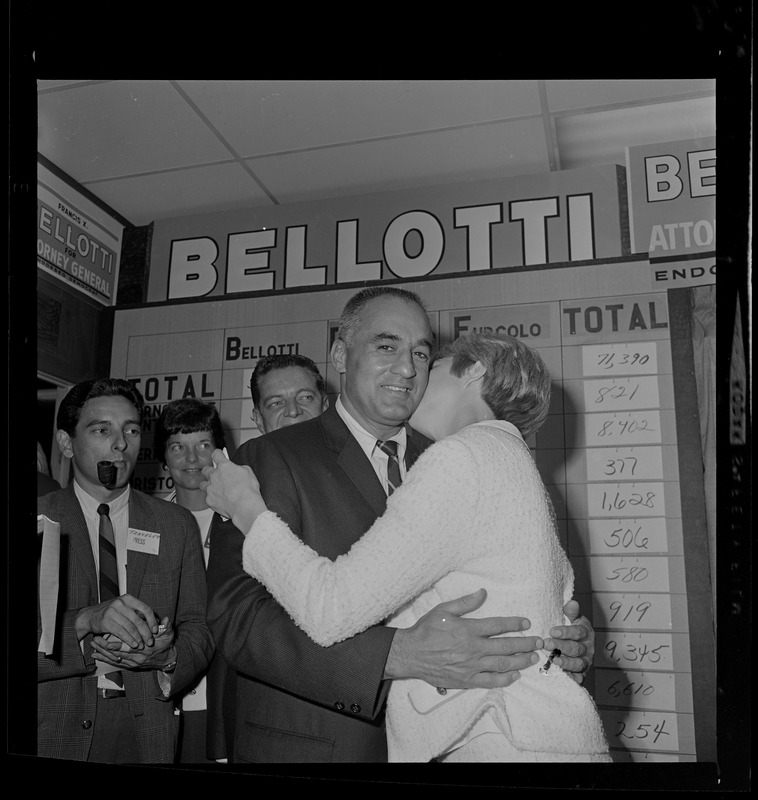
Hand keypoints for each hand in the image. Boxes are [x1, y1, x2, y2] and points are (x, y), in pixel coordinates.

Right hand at [75, 593, 158, 646]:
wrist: (90, 615)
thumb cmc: (111, 612)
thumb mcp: (124, 607)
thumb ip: (137, 612)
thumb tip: (156, 621)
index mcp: (128, 598)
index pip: (145, 608)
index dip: (152, 620)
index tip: (155, 630)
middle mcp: (121, 603)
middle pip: (139, 620)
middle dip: (146, 633)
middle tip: (150, 641)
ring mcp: (113, 612)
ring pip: (130, 628)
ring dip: (138, 639)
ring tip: (142, 645)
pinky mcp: (106, 621)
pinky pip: (121, 632)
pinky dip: (129, 640)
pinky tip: (133, 644)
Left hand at [91, 617, 176, 669]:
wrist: (166, 659)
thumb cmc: (166, 645)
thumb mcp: (169, 635)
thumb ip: (167, 627)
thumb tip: (166, 620)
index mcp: (145, 649)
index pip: (129, 648)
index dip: (117, 645)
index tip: (107, 640)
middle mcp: (138, 658)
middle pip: (118, 654)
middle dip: (105, 648)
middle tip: (94, 640)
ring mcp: (133, 663)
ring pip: (115, 659)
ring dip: (103, 653)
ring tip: (92, 647)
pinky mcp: (130, 665)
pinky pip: (115, 663)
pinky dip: (105, 659)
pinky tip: (96, 655)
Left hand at [200, 449, 267, 531]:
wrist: (244, 506)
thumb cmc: (248, 490)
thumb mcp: (248, 472)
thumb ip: (239, 468)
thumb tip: (237, 470)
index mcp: (224, 466)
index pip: (216, 454)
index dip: (218, 454)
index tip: (218, 455)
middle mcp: (214, 476)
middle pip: (206, 469)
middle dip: (210, 471)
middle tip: (216, 474)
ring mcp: (210, 488)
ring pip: (203, 484)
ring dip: (208, 484)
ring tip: (215, 488)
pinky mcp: (209, 500)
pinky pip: (208, 497)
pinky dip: (213, 498)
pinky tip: (220, 500)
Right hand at [385, 589, 542, 688]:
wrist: (411, 654)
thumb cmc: (426, 630)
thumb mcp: (443, 610)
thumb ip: (465, 603)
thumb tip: (482, 593)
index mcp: (468, 630)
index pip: (497, 626)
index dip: (514, 623)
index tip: (526, 623)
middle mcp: (473, 649)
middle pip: (505, 646)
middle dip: (525, 644)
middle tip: (539, 642)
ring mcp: (471, 666)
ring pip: (502, 664)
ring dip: (520, 661)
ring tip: (533, 657)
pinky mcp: (467, 680)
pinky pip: (490, 681)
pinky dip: (505, 679)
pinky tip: (515, 675)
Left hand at [543, 599, 594, 683]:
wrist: (575, 647)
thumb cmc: (570, 631)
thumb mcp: (572, 619)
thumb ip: (571, 612)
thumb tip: (572, 603)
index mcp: (586, 633)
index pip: (577, 632)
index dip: (565, 632)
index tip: (552, 631)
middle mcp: (588, 648)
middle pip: (575, 648)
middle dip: (561, 646)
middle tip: (546, 644)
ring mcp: (585, 662)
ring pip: (577, 664)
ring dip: (565, 662)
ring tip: (553, 660)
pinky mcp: (582, 675)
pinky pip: (578, 678)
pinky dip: (571, 678)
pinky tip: (561, 676)